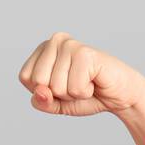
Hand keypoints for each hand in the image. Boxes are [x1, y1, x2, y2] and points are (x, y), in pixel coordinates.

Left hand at [18, 32, 144, 117]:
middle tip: (76, 84)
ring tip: (86, 82)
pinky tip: (94, 81)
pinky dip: (85, 92)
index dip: (43, 91)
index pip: (25, 77)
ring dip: (73, 94)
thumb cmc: (87, 95)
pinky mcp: (85, 53)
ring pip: (55, 87)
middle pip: (38, 81)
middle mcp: (56, 40)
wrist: (119, 95)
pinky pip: (74, 88)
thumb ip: (42, 101)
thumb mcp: (56, 104)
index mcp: (44, 48)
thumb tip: (40, 91)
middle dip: (58, 93)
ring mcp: (71, 44)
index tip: (63, 84)